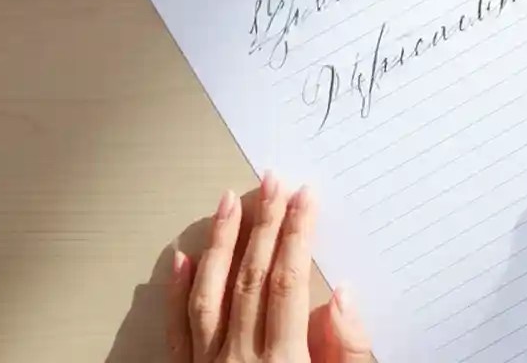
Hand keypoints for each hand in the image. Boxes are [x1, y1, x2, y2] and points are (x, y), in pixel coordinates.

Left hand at [165, 173, 371, 362]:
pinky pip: (178, 329)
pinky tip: (183, 257)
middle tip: (272, 182)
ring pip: (210, 293)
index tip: (304, 197)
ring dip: (221, 242)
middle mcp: (241, 357)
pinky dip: (178, 291)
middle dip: (265, 223)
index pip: (288, 281)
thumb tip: (343, 294)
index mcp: (284, 359)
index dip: (297, 234)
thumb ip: (347, 348)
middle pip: (251, 277)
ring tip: (228, 201)